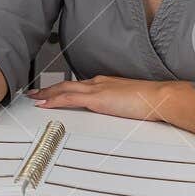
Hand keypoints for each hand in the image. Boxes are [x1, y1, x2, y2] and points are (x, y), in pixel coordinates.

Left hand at [27, 75, 183, 121]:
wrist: (161, 97)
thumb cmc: (151, 101)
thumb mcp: (130, 102)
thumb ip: (119, 105)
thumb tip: (115, 112)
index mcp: (106, 83)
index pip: (79, 85)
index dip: (63, 89)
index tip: (53, 92)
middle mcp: (99, 83)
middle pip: (67, 85)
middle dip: (49, 89)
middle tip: (34, 93)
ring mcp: (97, 89)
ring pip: (64, 89)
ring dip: (46, 93)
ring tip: (33, 97)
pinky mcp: (97, 98)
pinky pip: (69, 99)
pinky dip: (54, 100)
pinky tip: (44, 103)